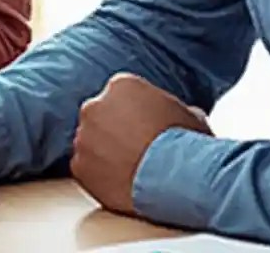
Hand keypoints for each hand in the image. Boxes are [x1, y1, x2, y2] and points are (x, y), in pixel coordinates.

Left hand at [72, 73, 212, 215]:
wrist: (178, 178)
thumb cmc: (188, 145)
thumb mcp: (191, 117)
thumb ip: (174, 110)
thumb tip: (182, 115)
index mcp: (122, 86)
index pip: (122, 95)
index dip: (135, 114)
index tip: (145, 129)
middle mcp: (95, 106)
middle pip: (100, 116)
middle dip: (114, 130)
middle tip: (136, 150)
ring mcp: (83, 137)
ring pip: (90, 143)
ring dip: (104, 154)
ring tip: (133, 171)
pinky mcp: (79, 166)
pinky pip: (86, 169)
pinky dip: (99, 176)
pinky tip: (122, 184)